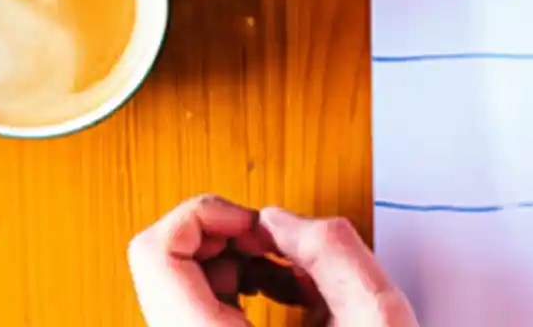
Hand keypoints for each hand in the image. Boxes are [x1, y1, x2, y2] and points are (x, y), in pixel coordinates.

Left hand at [128, 195, 416, 326]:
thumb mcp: (375, 317)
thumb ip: (331, 250)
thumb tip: (280, 221)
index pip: (157, 254)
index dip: (203, 215)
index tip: (253, 221)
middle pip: (161, 262)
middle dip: (225, 236)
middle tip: (275, 244)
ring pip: (180, 282)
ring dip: (237, 261)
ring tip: (292, 275)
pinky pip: (199, 306)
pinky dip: (240, 286)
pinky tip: (286, 294)